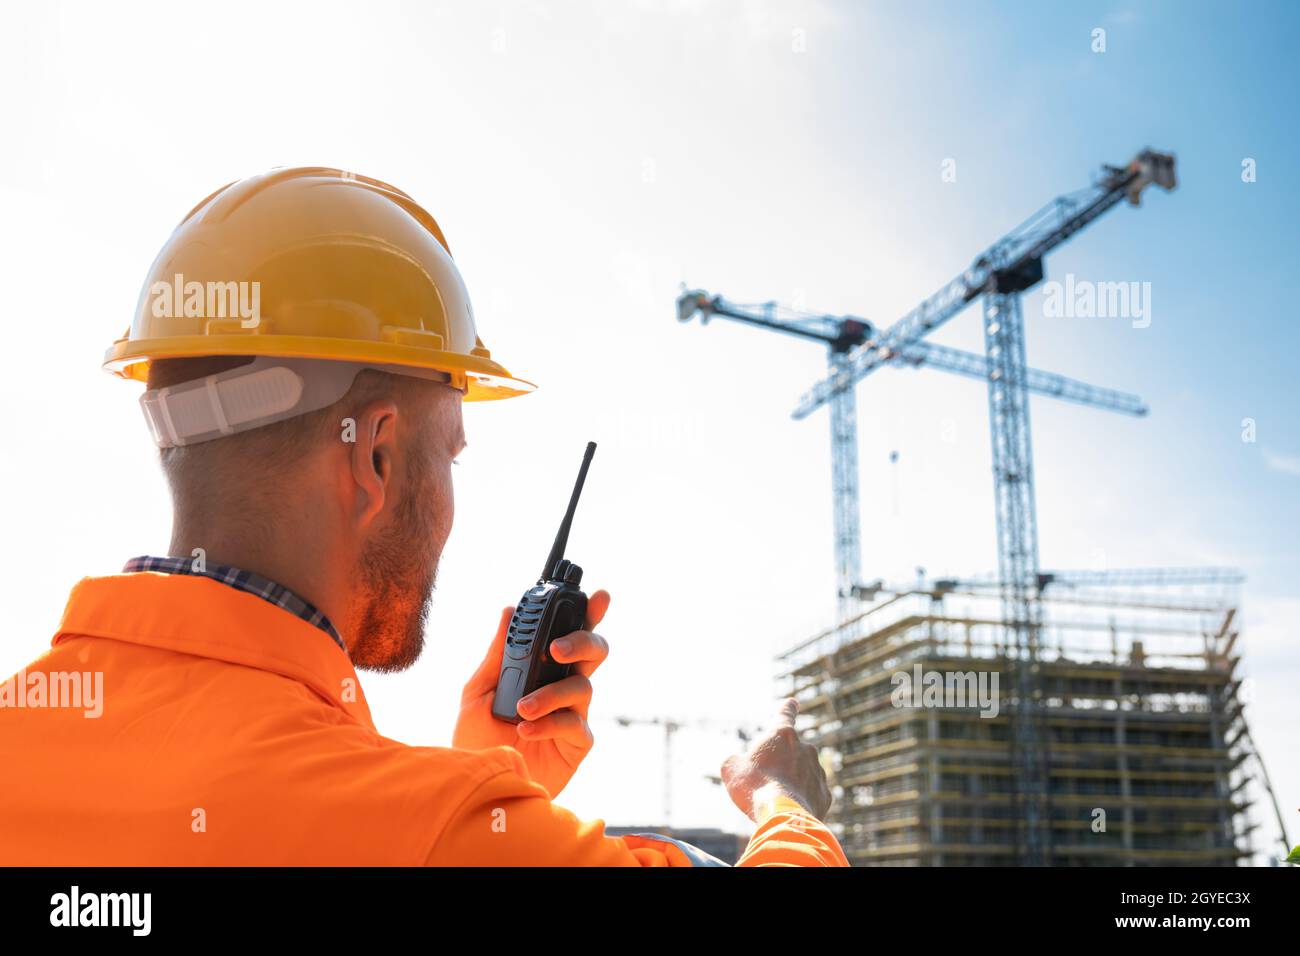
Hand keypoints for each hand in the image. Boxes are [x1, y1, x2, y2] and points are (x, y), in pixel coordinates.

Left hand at [452, 590, 610, 798]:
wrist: (476, 786)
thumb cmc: (477, 738)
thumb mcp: (477, 691)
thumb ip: (497, 654)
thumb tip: (508, 610)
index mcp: (544, 668)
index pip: (571, 632)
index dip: (589, 612)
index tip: (596, 596)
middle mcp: (563, 686)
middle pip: (594, 652)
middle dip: (583, 642)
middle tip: (557, 649)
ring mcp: (573, 714)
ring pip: (582, 687)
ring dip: (550, 694)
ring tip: (521, 709)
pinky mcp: (576, 744)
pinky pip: (575, 724)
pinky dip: (549, 723)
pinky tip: (525, 730)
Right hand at [721, 698, 832, 821]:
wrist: (782, 816)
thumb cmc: (754, 786)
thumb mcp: (731, 769)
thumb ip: (735, 761)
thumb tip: (737, 764)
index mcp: (782, 735)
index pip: (785, 714)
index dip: (787, 708)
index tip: (792, 702)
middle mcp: (805, 748)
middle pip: (792, 751)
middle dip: (780, 763)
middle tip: (764, 780)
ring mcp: (818, 771)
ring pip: (803, 773)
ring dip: (791, 782)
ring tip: (775, 800)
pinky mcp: (824, 794)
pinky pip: (810, 794)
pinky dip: (800, 800)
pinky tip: (789, 810)